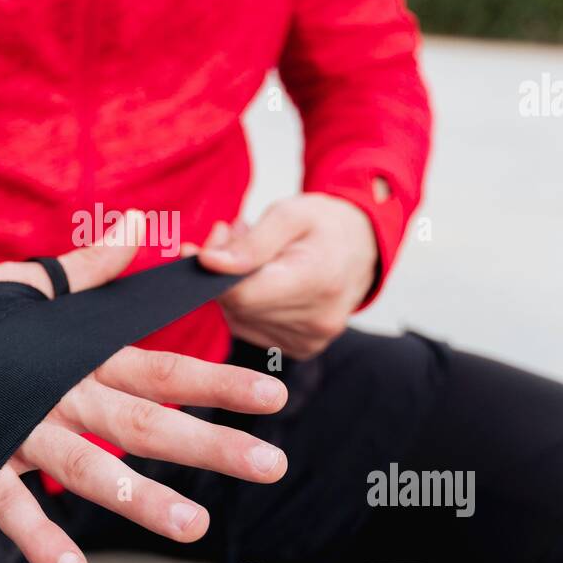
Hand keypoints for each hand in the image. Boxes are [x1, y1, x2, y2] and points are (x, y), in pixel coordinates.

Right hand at [0, 211, 289, 562]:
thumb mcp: (32, 283)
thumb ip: (92, 271)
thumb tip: (139, 229)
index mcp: (80, 353)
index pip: (164, 370)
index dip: (221, 384)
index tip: (275, 397)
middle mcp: (61, 391)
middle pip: (146, 421)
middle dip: (211, 445)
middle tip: (271, 466)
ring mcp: (19, 425)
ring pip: (89, 465)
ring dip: (142, 497)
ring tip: (195, 526)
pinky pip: (9, 503)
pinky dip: (38, 534)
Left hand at [194, 193, 377, 359]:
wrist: (362, 249)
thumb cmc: (325, 226)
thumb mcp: (290, 214)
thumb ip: (250, 243)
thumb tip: (209, 264)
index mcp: (318, 280)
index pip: (244, 295)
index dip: (213, 275)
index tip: (200, 251)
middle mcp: (317, 319)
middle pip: (239, 307)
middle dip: (221, 274)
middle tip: (227, 238)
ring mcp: (311, 339)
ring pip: (239, 320)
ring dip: (231, 288)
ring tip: (249, 256)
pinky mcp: (301, 348)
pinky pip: (251, 329)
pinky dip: (245, 305)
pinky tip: (259, 281)